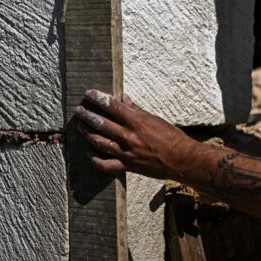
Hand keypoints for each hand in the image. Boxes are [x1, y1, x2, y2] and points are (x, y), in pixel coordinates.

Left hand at [73, 89, 195, 178]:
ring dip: (87, 133)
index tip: (89, 94)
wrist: (182, 160)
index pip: (112, 106)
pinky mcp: (127, 166)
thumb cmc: (172, 137)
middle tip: (78, 110)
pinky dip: (95, 160)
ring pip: (99, 142)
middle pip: (100, 123)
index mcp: (136, 121)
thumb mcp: (155, 119)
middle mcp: (128, 136)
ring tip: (80, 127)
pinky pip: (106, 165)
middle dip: (86, 115)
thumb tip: (123, 99)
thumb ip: (136, 110)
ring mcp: (126, 152)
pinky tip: (89, 153)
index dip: (98, 98)